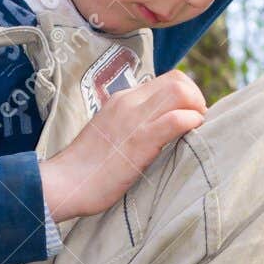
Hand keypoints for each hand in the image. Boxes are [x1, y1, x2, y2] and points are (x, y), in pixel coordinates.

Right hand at [39, 71, 207, 221]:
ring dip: (197, 108)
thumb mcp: (111, 133)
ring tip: (196, 129)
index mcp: (122, 99)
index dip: (187, 95)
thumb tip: (159, 130)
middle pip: (178, 80)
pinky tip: (191, 135)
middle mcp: (129, 102)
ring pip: (180, 92)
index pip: (166, 80)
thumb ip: (132, 125)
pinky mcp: (139, 141)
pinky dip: (191, 122)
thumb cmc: (87, 167)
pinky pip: (176, 120)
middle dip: (197, 98)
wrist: (65, 183)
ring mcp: (134, 119)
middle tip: (198, 122)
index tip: (190, 116)